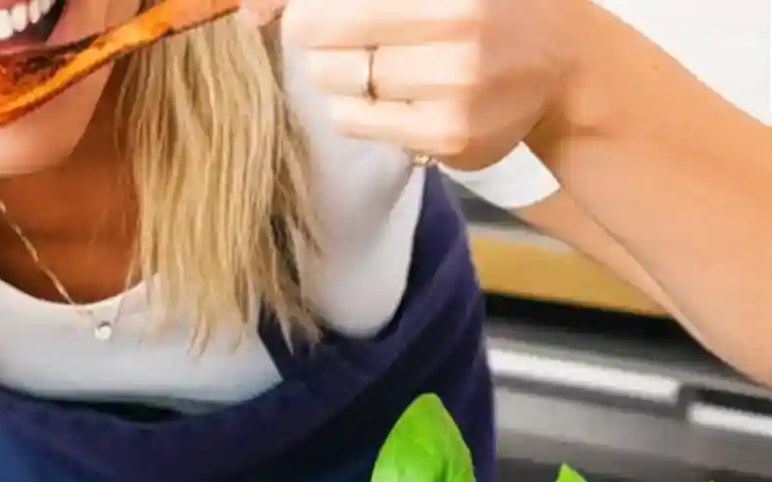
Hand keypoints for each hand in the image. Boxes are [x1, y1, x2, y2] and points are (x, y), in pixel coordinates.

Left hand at [242, 0, 580, 169]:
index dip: (288, 4)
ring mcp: (453, 86)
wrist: (562, 65)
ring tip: (395, 61)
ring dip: (344, 72)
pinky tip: (406, 94)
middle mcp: (453, 25)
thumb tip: (251, 11)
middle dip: (320, 33)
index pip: (323, 1)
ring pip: (332, 81)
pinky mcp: (448, 136)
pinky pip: (356, 121)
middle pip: (314, 32)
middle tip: (361, 33)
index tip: (264, 12)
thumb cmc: (480, 5)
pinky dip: (364, 107)